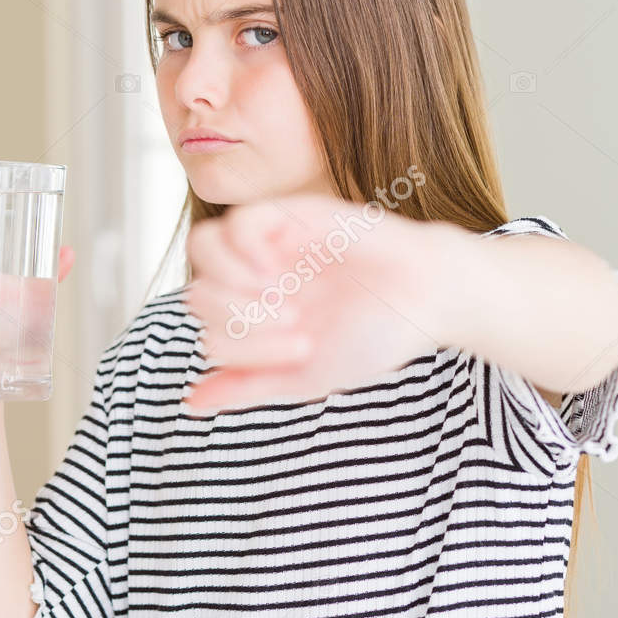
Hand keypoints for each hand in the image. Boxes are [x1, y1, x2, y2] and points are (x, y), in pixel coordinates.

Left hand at [181, 192, 452, 412]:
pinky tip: (277, 268)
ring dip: (234, 285)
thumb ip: (246, 387)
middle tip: (297, 326)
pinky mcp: (290, 212)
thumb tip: (190, 404)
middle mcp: (255, 277)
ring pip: (204, 250)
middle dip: (242, 323)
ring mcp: (270, 243)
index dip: (243, 350)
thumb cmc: (373, 337)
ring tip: (277, 296)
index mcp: (254, 316)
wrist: (426, 299)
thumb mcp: (303, 377)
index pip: (208, 332)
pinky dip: (246, 249)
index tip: (302, 349)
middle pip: (198, 295)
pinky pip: (238, 221)